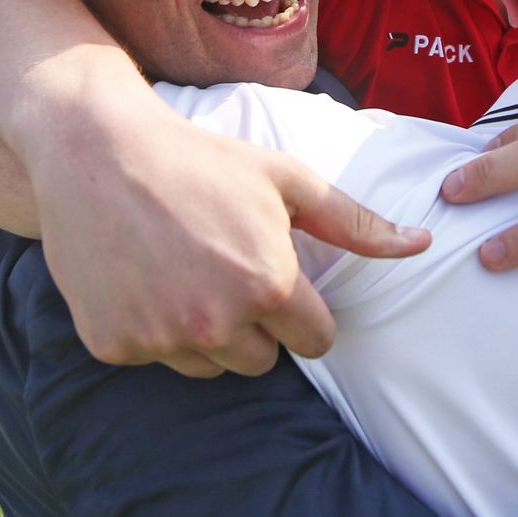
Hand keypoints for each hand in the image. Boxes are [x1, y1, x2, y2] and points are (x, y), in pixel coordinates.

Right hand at [29, 94, 430, 375]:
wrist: (96, 150)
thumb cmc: (201, 160)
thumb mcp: (286, 180)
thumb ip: (355, 223)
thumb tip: (421, 244)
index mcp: (269, 286)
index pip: (316, 342)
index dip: (303, 313)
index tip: (278, 282)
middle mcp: (216, 323)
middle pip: (263, 362)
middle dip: (255, 325)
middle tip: (225, 270)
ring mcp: (160, 339)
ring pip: (211, 366)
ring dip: (206, 334)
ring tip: (183, 271)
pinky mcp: (114, 345)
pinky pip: (155, 357)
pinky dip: (152, 329)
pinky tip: (143, 278)